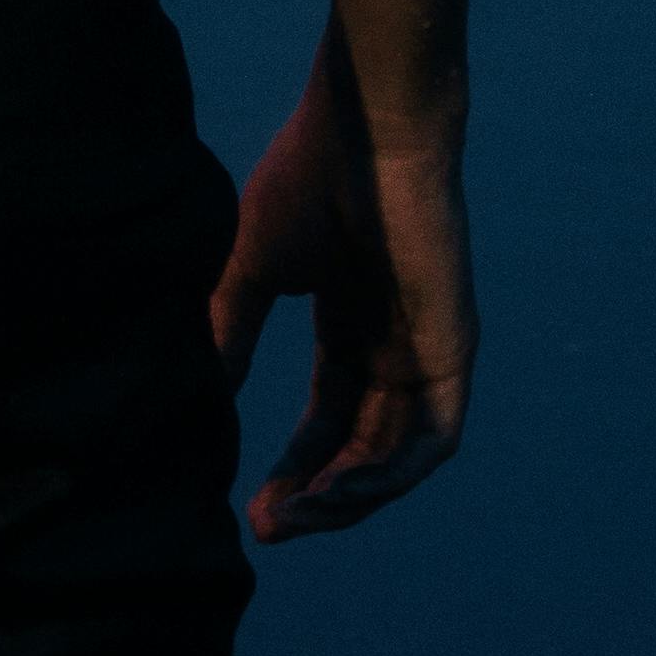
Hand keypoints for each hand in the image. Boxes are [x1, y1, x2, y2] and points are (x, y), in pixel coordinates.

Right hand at [212, 44, 474, 535]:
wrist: (366, 128)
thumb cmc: (308, 178)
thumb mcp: (252, 272)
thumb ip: (230, 332)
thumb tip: (202, 398)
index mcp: (352, 328)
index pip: (329, 424)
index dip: (293, 470)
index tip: (251, 507)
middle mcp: (395, 348)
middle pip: (362, 452)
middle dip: (317, 498)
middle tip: (268, 528)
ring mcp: (429, 353)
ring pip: (397, 458)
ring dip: (350, 500)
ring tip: (295, 519)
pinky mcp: (454, 350)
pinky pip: (433, 440)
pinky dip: (390, 477)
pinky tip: (340, 494)